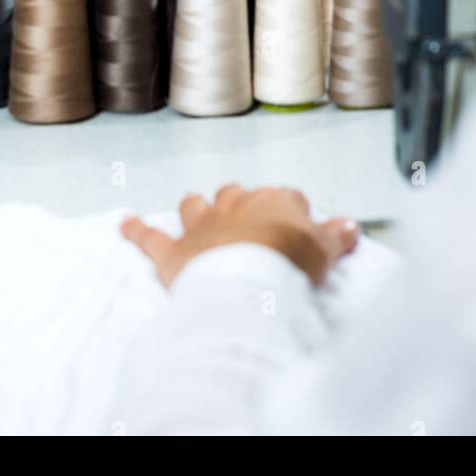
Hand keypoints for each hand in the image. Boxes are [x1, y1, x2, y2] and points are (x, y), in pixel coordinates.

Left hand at [121, 184, 358, 287]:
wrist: (248, 281)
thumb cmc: (288, 264)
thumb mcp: (324, 250)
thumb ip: (336, 236)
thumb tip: (351, 226)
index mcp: (275, 202)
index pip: (286, 198)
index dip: (291, 213)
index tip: (297, 228)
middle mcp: (237, 205)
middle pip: (237, 194)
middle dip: (240, 204)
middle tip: (246, 221)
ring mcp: (203, 226)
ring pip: (195, 205)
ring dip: (195, 208)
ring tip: (195, 209)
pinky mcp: (174, 251)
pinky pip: (149, 237)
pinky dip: (135, 230)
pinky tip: (124, 224)